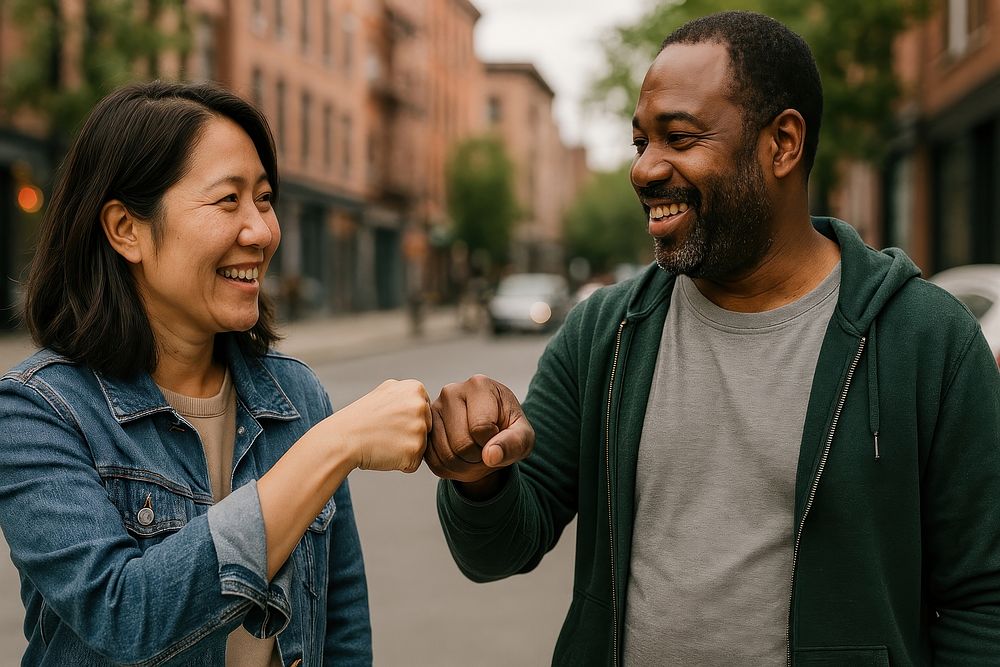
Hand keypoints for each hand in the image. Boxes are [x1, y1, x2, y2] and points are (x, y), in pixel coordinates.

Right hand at [321, 379, 430, 472]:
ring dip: (404, 449)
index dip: (404, 419)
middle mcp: (421, 406)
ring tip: (384, 441)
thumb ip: (408, 394)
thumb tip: (423, 400)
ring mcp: (419, 428)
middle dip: (407, 434)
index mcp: (416, 389)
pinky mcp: (415, 450)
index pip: (424, 412)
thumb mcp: (386, 392)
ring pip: (421, 446)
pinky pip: (414, 463)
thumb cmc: (361, 419)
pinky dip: (401, 464)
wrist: (342, 439)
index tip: (387, 417)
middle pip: (426, 429)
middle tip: (384, 430)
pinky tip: (385, 453)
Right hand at [425, 374, 533, 488]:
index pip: (481, 428)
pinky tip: (461, 457)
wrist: (490, 431)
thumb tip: (491, 456)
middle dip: (479, 457)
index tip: (498, 435)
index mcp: (479, 385)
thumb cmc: (508, 429)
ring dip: (466, 466)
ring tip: (476, 454)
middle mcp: (450, 391)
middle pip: (462, 444)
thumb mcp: (523, 437)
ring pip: (447, 456)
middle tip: (487, 449)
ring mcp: (433, 410)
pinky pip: (433, 461)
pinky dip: (450, 469)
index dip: (494, 443)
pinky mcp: (424, 429)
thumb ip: (513, 444)